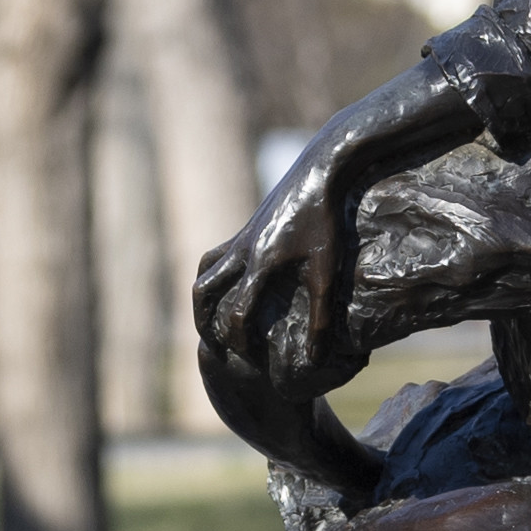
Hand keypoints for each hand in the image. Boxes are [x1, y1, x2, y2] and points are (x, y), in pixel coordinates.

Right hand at [193, 143, 359, 404]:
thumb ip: (321, 317)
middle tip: (214, 344)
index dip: (238, 341)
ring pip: (205, 270)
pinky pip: (217, 254)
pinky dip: (213, 272)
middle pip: (204, 292)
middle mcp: (242, 251)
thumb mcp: (327, 271)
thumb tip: (317, 358)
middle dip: (203, 322)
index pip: (236, 313)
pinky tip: (229, 284)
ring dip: (203, 297)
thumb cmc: (326, 221)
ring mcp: (240, 237)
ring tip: (211, 319)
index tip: (250, 359)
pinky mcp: (246, 227)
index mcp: (261, 264)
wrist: (319, 170)